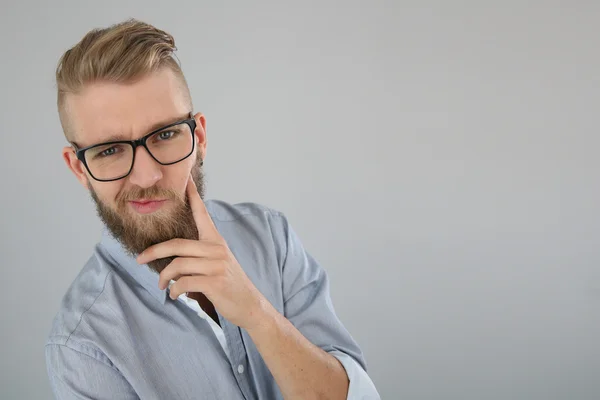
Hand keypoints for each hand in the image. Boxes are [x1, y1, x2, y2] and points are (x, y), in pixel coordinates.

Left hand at [136, 175, 267, 329]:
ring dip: (165, 278)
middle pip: (177, 244)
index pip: (202, 214)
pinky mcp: (214, 282)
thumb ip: (199, 256)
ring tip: (163, 286)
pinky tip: (176, 295)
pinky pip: (183, 283)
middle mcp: (217, 249)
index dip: (193, 196)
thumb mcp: (218, 263)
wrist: (249, 305)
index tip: (186, 179)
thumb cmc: (229, 284)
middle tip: (139, 259)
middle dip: (154, 252)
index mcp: (216, 241)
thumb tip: (172, 262)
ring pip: (178, 265)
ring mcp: (216, 266)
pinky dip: (175, 291)